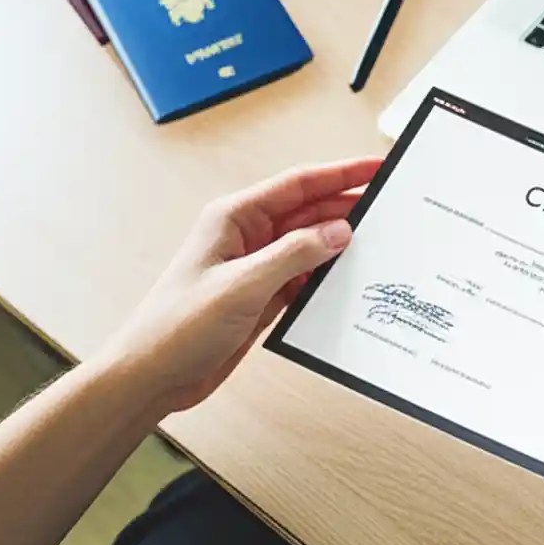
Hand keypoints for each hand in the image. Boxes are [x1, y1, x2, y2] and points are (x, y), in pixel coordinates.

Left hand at [93, 157, 383, 413]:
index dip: (342, 173)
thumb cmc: (176, 327)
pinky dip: (328, 278)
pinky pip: (305, 277)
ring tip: (381, 245)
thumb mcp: (242, 285)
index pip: (299, 185)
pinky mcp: (262, 296)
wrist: (151, 377)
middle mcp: (247, 236)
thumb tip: (339, 230)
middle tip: (391, 210)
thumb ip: (295, 254)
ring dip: (341, 246)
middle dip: (349, 208)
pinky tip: (352, 280)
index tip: (378, 168)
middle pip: (309, 212)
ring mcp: (256, 267)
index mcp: (234, 217)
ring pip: (311, 245)